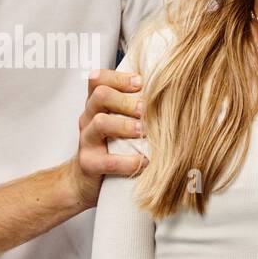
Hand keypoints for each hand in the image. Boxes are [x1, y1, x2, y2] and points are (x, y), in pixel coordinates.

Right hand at [65, 69, 148, 208]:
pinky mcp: (89, 164)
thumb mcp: (118, 121)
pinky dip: (128, 162)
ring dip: (126, 125)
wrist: (85, 180)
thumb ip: (135, 106)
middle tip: (147, 109)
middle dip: (127, 100)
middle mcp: (88, 118)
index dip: (120, 78)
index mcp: (96, 104)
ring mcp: (86, 141)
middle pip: (101, 95)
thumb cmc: (110, 146)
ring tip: (144, 132)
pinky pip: (106, 161)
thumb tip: (171, 92)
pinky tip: (144, 162)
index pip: (99, 79)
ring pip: (99, 122)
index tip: (141, 83)